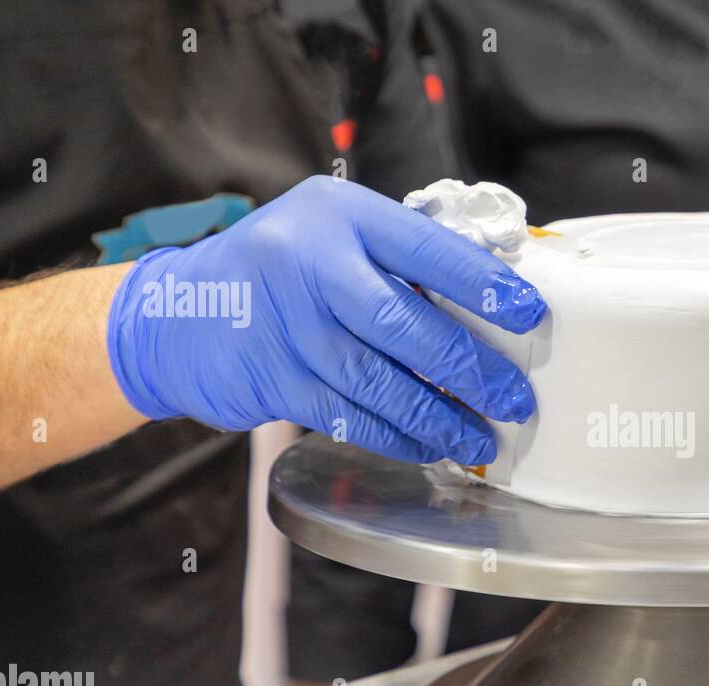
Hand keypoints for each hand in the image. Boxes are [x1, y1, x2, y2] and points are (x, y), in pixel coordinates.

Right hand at [106, 176, 545, 463]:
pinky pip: (351, 416)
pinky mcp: (273, 379)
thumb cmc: (280, 272)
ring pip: (382, 382)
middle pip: (409, 325)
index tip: (532, 315)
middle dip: (473, 369)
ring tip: (483, 439)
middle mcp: (311, 263)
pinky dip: (398, 437)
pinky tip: (431, 447)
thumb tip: (492, 306)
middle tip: (516, 399)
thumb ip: (397, 260)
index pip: (430, 249)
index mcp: (341, 215)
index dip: (486, 286)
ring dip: (441, 418)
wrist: (176, 314)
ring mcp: (288, 325)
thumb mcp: (333, 235)